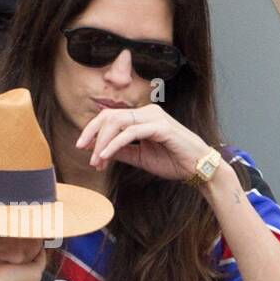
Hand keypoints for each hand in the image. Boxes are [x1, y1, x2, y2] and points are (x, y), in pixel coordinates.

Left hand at [76, 103, 222, 185]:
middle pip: (110, 116)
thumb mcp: (140, 157)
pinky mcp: (161, 127)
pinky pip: (131, 133)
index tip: (82, 147)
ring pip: (118, 122)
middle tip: (82, 150)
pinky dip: (115, 144)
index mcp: (142, 117)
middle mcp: (147, 112)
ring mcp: (155, 118)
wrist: (198, 167)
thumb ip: (120, 152)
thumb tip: (97, 151)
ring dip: (102, 142)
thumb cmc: (172, 160)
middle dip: (92, 133)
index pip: (110, 117)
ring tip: (95, 159)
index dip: (92, 130)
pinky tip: (106, 155)